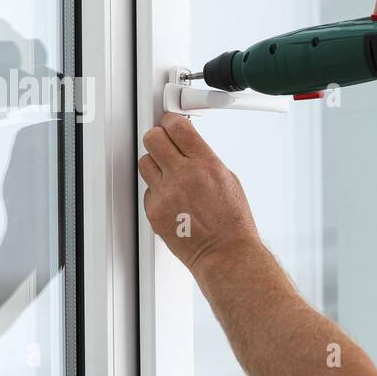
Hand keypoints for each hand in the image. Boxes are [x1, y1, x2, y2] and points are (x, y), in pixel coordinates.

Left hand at [138, 112, 262, 271]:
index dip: (171, 122)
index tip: (171, 124)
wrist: (225, 253)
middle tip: (163, 144)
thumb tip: (190, 149)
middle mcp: (183, 175)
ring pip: (144, 162)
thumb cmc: (232, 223)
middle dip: (158, 138)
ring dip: (155, 164)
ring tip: (168, 174)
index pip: (177, 127)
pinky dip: (157, 192)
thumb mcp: (228, 180)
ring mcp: (166, 194)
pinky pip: (147, 190)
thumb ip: (205, 160)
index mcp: (206, 164)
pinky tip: (172, 200)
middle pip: (153, 138)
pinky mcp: (154, 211)